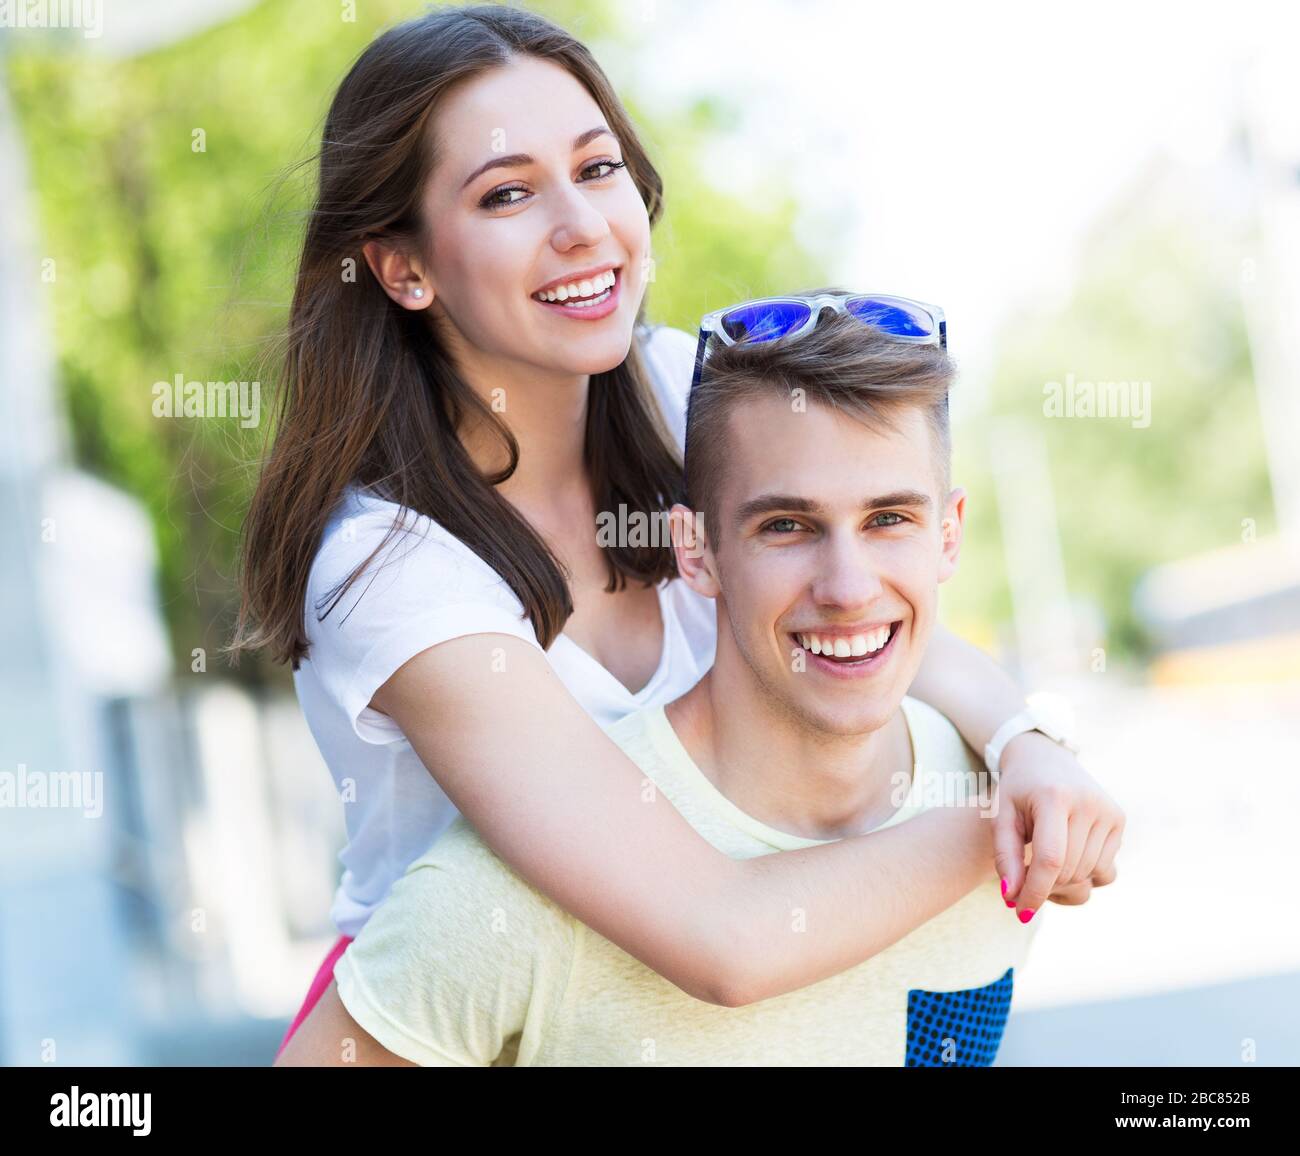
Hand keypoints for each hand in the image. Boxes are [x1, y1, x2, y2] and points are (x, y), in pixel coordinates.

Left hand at [993, 732, 1123, 920]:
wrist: (1044, 759)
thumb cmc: (1017, 790)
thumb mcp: (1000, 816)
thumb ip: (1004, 856)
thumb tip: (1013, 897)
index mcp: (1055, 797)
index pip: (1050, 860)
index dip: (1035, 891)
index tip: (1020, 912)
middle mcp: (1088, 803)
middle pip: (1068, 871)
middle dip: (1043, 887)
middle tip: (1023, 885)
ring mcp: (1109, 812)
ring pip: (1088, 876)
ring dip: (1063, 885)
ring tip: (1040, 871)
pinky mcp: (1119, 820)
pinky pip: (1106, 870)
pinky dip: (1085, 877)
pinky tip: (1065, 863)